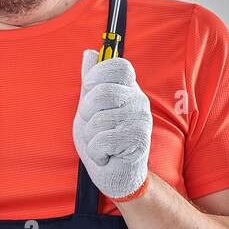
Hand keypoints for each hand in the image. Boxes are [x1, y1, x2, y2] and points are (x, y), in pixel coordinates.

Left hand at [72, 50, 151, 200]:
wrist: (115, 175)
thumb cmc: (103, 141)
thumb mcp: (90, 108)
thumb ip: (90, 81)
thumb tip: (90, 53)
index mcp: (127, 89)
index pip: (118, 65)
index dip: (97, 76)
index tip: (90, 93)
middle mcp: (139, 100)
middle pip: (102, 92)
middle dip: (86, 113)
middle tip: (93, 126)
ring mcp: (141, 120)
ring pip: (98, 120)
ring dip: (90, 137)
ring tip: (101, 144)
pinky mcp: (139, 141)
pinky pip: (102, 141)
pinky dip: (96, 152)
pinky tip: (107, 155)